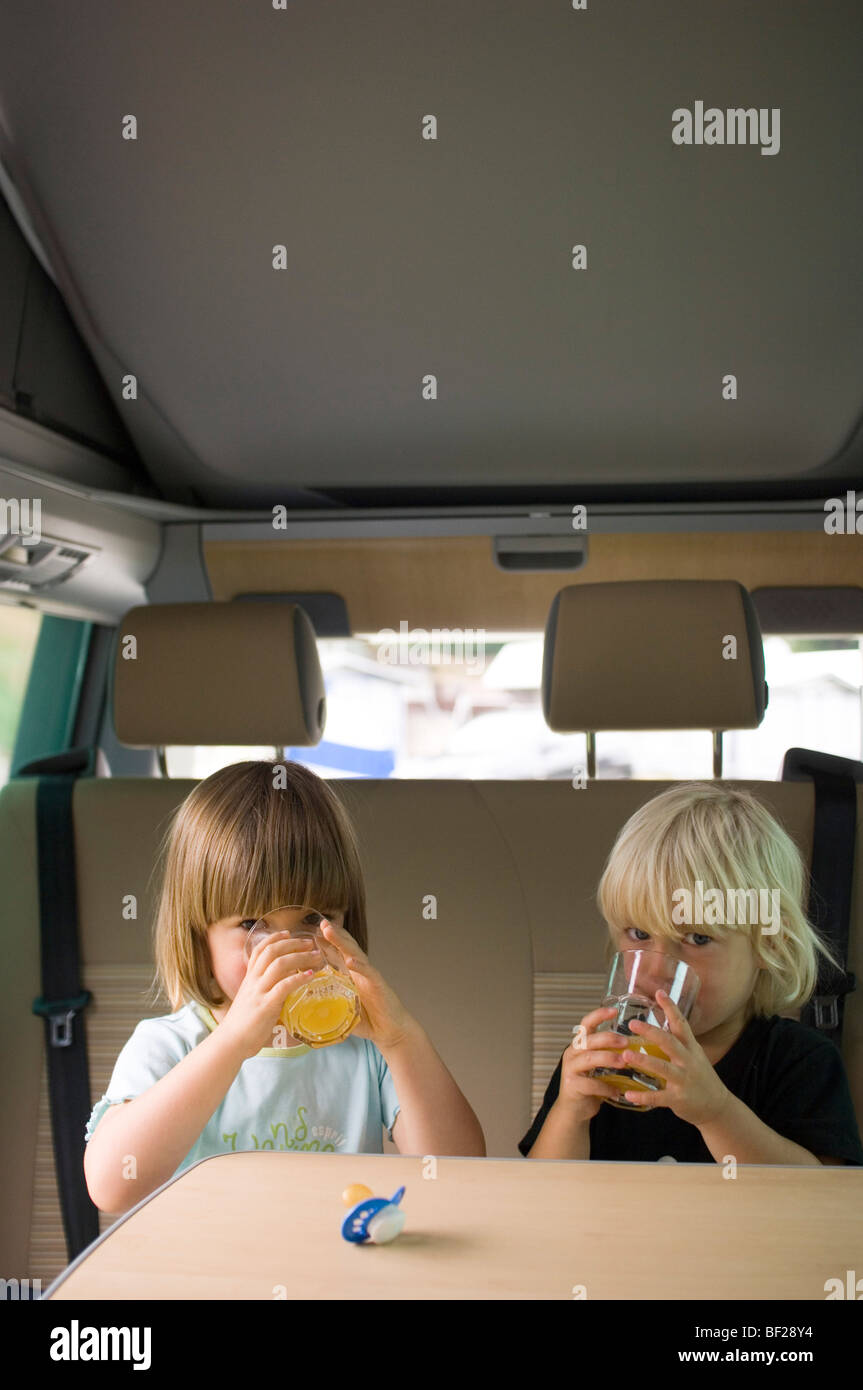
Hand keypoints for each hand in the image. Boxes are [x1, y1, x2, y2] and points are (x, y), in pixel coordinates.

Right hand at [220, 932, 323, 1058]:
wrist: (231, 1043)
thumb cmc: (244, 1024)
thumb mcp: (252, 999)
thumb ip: (266, 989)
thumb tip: (285, 982)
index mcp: (249, 979)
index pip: (259, 950)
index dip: (274, 938)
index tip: (288, 932)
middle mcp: (253, 981)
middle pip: (272, 952)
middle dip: (292, 944)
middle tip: (310, 943)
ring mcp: (258, 992)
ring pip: (279, 965)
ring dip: (300, 957)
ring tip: (315, 956)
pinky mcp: (265, 1006)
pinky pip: (283, 986)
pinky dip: (299, 978)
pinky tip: (310, 976)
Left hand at [318, 919, 415, 1051]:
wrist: (390, 1031)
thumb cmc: (367, 1020)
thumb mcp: (343, 1007)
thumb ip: (328, 1002)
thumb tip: (305, 1004)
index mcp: (351, 974)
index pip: (337, 953)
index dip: (326, 941)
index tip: (311, 930)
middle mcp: (360, 971)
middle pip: (345, 947)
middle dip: (333, 934)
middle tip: (320, 922)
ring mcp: (369, 976)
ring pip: (355, 953)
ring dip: (341, 941)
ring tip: (329, 931)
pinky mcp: (378, 985)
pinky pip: (369, 973)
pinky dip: (360, 966)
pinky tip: (350, 961)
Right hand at [556, 1005, 631, 1120]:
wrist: (574, 1109)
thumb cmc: (590, 1084)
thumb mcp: (597, 1065)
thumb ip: (609, 1053)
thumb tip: (638, 1046)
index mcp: (579, 1045)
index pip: (586, 1024)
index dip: (599, 1015)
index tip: (614, 1011)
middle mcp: (572, 1053)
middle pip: (588, 1039)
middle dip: (608, 1038)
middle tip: (626, 1042)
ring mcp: (570, 1069)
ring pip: (588, 1059)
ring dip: (608, 1058)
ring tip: (623, 1062)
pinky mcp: (572, 1085)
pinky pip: (591, 1084)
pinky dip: (606, 1087)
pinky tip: (617, 1091)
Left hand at [619, 991, 731, 1126]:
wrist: (717, 1106)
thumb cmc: (700, 1077)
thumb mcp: (694, 1055)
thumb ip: (678, 1042)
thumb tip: (656, 1026)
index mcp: (691, 1048)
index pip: (681, 1024)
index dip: (671, 1008)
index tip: (659, 992)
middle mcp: (688, 1061)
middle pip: (669, 1042)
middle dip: (651, 1032)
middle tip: (632, 1023)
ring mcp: (684, 1080)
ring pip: (663, 1068)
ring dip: (643, 1061)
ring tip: (625, 1055)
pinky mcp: (679, 1099)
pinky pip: (658, 1097)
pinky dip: (643, 1096)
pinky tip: (628, 1094)